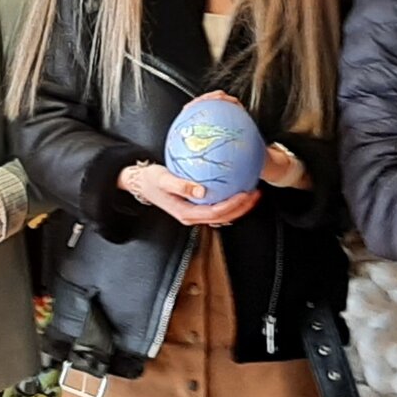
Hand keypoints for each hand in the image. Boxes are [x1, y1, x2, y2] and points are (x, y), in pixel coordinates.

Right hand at [121, 161, 260, 228]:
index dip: (232, 206)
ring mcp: (194, 212)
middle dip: (241, 207)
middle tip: (255, 193)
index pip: (215, 213)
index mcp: (185, 213)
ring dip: (238, 206)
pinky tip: (235, 188)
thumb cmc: (150, 180)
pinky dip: (228, 200)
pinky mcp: (195, 206)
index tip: (245, 194)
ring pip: (221, 214)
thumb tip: (201, 190)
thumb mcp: (162, 179)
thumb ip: (181, 185)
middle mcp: (192, 216)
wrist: (141, 183)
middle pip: (222, 217)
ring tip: (251, 192)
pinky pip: (216, 206)